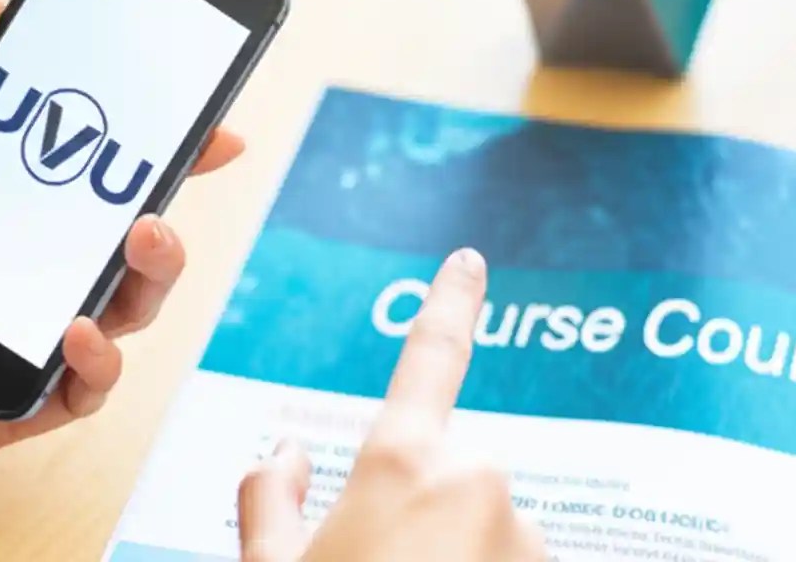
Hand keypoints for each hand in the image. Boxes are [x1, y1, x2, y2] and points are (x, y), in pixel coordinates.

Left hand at [0, 0, 243, 468]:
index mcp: (13, 222)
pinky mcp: (5, 405)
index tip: (212, 131)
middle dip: (167, 232)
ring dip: (148, 285)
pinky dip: (95, 367)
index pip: (108, 192)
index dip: (169, 165)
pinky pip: (80, 395)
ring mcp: (22, 341)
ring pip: (124, 320)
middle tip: (155, 204)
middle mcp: (30, 281)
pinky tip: (74, 331)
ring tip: (138, 246)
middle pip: (133, 261)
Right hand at [236, 249, 546, 560]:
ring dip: (454, 552)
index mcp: (402, 464)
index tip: (469, 262)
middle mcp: (475, 482)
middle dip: (418, 511)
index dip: (451, 302)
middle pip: (445, 476)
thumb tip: (287, 458)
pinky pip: (510, 558)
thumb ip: (270, 498)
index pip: (431, 356)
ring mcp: (525, 533)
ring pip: (480, 527)